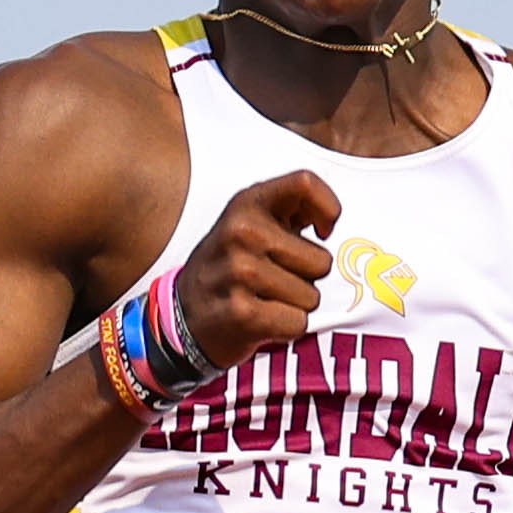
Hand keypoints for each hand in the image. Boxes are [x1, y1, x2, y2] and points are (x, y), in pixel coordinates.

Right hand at [172, 169, 341, 367]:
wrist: (183, 316)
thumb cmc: (230, 267)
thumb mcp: (249, 224)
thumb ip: (289, 210)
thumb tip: (330, 218)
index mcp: (247, 203)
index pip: (304, 184)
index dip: (328, 209)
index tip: (322, 231)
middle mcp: (241, 232)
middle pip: (321, 261)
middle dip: (307, 277)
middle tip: (276, 279)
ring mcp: (239, 271)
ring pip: (311, 297)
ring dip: (295, 305)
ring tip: (265, 299)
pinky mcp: (242, 312)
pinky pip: (298, 322)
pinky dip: (286, 328)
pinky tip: (261, 319)